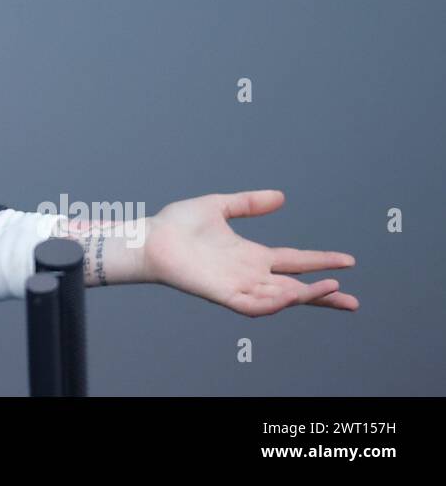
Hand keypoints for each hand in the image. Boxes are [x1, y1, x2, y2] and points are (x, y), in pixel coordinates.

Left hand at [140, 189, 358, 316]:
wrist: (150, 238)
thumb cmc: (177, 225)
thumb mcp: (219, 206)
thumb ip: (248, 203)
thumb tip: (281, 196)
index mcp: (252, 255)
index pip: (295, 261)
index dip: (321, 261)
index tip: (348, 260)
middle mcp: (249, 274)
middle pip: (295, 288)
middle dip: (324, 295)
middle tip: (353, 301)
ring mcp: (237, 286)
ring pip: (280, 298)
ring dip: (305, 296)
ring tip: (331, 289)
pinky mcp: (222, 295)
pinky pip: (253, 306)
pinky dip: (273, 303)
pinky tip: (291, 295)